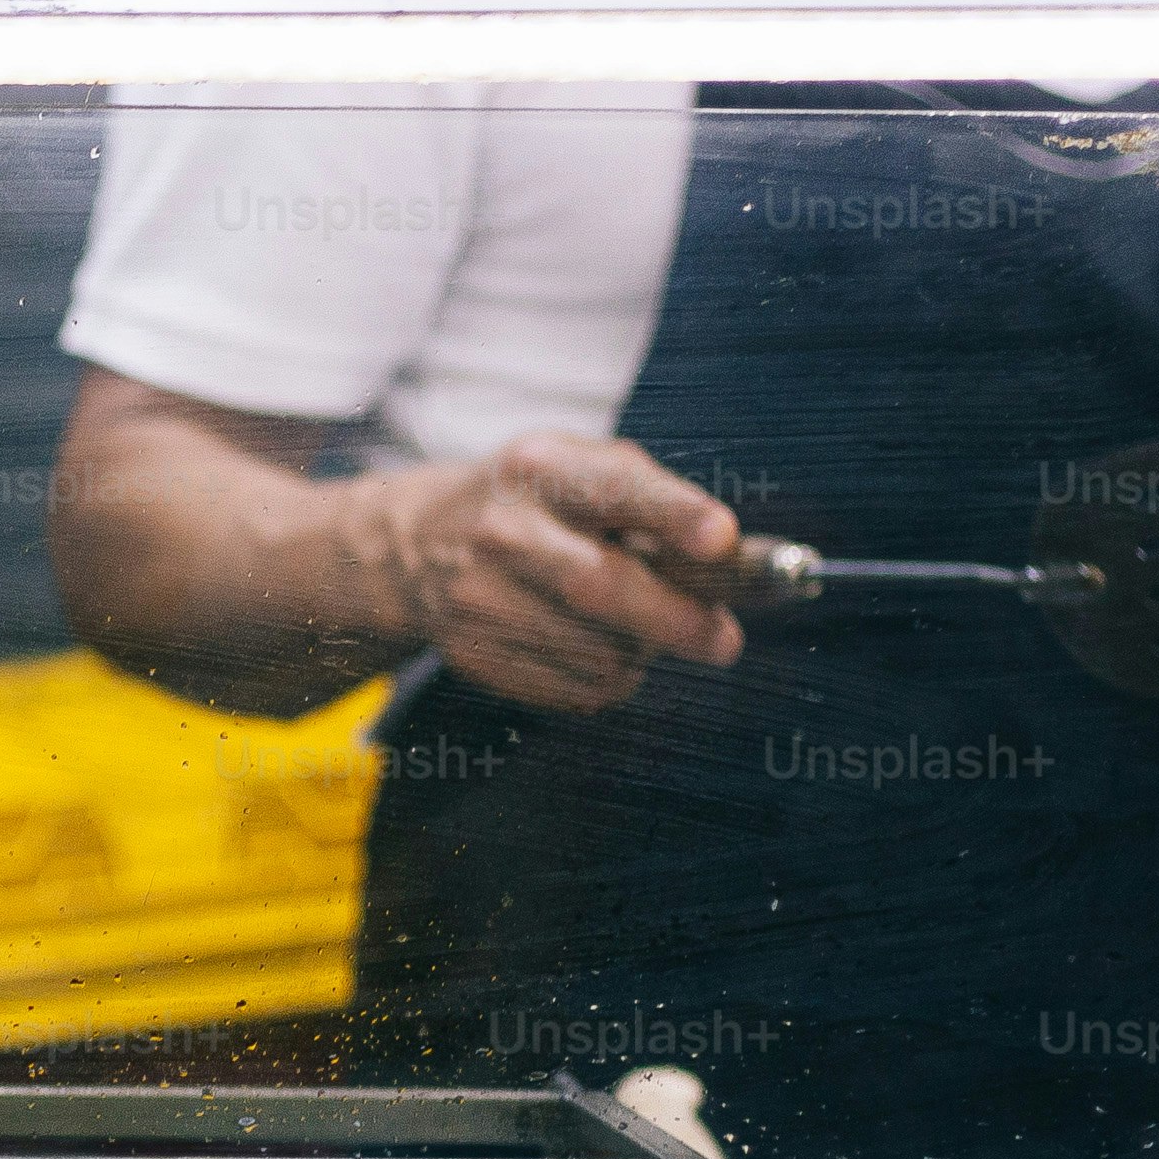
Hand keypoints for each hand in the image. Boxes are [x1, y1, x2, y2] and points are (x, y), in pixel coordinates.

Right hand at [350, 432, 746, 714]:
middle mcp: (502, 530)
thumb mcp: (584, 471)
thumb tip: (745, 564)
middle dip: (677, 619)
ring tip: (631, 628)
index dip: (673, 514)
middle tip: (723, 641)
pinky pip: (574, 690)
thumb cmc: (535, 505)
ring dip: (640, 652)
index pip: (614, 487)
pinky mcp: (474, 654)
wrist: (413, 545)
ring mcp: (479, 597)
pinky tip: (587, 647)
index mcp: (541, 469)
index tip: (721, 539)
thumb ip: (660, 505)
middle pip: (602, 585)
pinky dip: (605, 679)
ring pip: (597, 652)